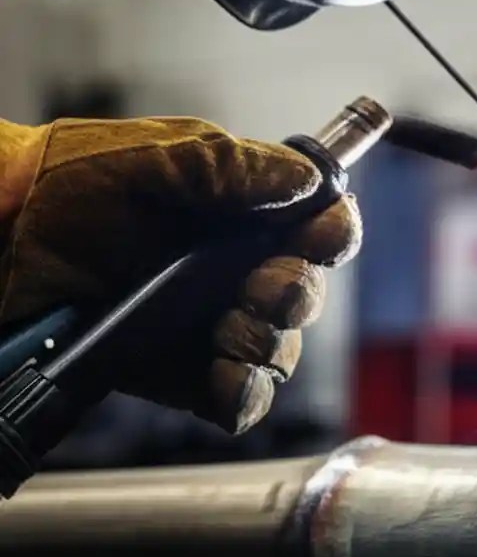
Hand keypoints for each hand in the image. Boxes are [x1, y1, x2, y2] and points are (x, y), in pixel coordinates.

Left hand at [0, 116, 360, 432]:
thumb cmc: (63, 185)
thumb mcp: (157, 158)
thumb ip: (235, 167)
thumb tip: (308, 179)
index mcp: (239, 210)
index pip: (317, 224)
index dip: (332, 231)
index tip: (319, 236)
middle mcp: (231, 267)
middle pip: (306, 293)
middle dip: (294, 292)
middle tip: (258, 286)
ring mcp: (208, 322)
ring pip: (280, 350)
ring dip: (266, 342)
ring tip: (224, 329)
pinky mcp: (180, 373)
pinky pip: (239, 398)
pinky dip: (242, 394)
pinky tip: (222, 377)